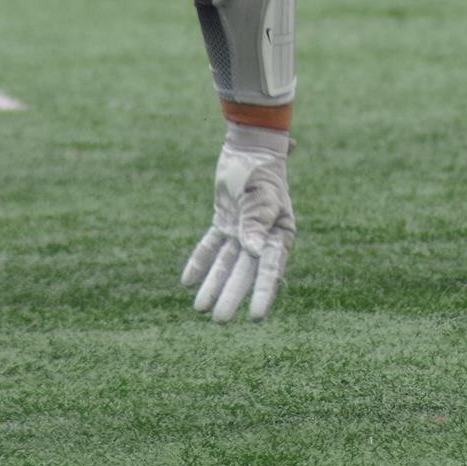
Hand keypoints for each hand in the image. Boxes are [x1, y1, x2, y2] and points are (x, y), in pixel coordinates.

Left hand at [181, 123, 294, 321]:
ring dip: (213, 284)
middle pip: (245, 271)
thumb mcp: (260, 195)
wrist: (249, 144)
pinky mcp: (225, 220)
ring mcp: (242, 229)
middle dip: (231, 295)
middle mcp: (262, 235)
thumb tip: (256, 252)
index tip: (256, 317)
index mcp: (280, 231)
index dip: (263, 293)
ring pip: (226, 262)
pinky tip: (187, 282)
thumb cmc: (261, 168)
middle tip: (219, 321)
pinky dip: (200, 261)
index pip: (270, 268)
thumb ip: (257, 223)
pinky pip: (211, 246)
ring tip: (200, 309)